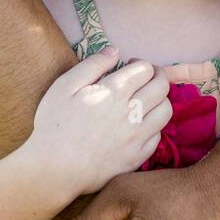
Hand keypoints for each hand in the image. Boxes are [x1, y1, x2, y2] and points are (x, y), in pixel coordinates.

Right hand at [28, 48, 171, 196]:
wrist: (54, 170)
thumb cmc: (54, 125)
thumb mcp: (65, 86)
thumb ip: (92, 64)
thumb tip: (115, 50)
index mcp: (114, 91)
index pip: (145, 69)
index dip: (140, 63)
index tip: (131, 65)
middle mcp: (132, 112)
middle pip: (162, 87)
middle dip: (157, 76)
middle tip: (145, 78)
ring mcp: (137, 137)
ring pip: (166, 111)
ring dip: (160, 100)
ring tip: (146, 99)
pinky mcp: (136, 157)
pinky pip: (158, 136)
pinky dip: (154, 125)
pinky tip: (140, 124)